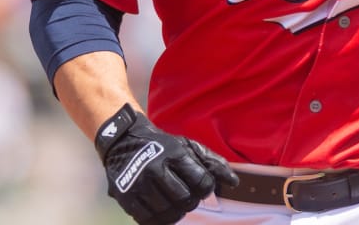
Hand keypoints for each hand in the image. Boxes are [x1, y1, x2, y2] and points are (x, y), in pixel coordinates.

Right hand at [95, 104, 239, 224]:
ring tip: (174, 203)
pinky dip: (158, 219)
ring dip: (176, 212)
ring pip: (168, 213)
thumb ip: (212, 162)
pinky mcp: (126, 197)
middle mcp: (155, 168)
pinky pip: (149, 219)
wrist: (124, 141)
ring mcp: (139, 184)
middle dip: (191, 201)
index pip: (202, 182)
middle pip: (186, 200)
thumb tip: (234, 182)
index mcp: (174, 154)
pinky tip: (160, 209)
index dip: (206, 188)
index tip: (200, 186)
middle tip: (186, 195)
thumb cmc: (161, 146)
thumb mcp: (187, 146)